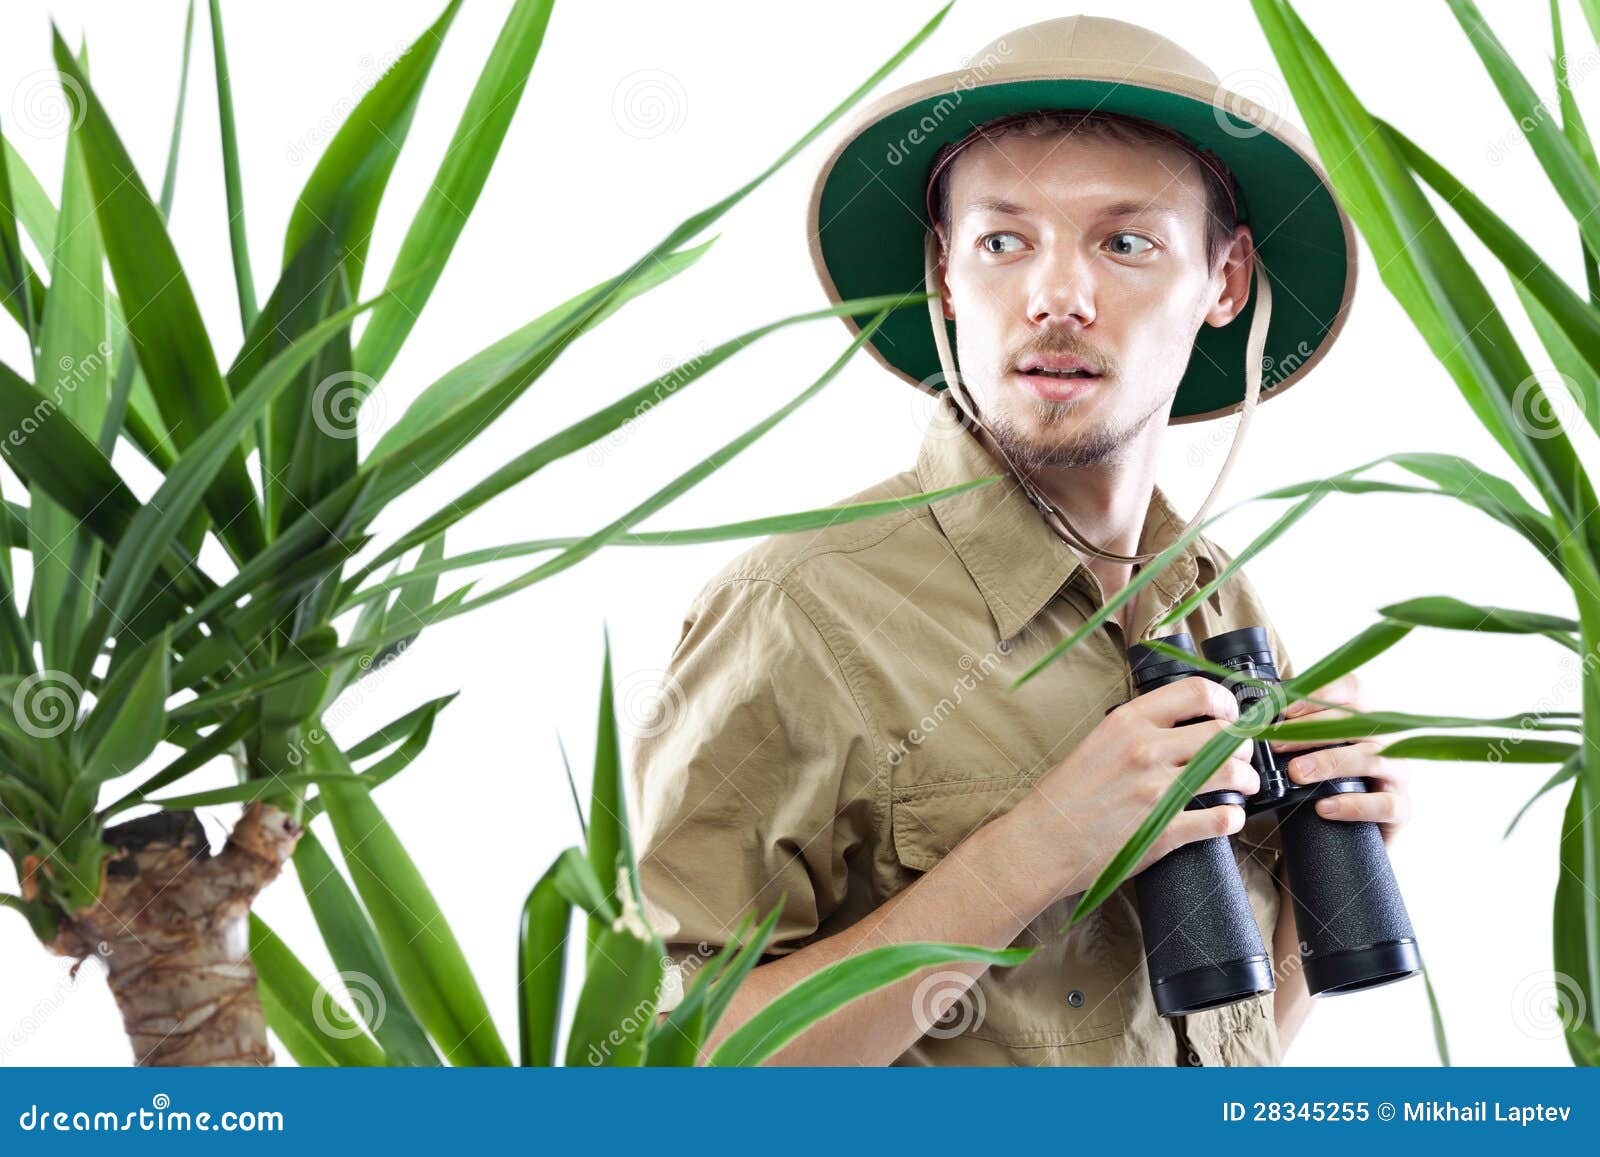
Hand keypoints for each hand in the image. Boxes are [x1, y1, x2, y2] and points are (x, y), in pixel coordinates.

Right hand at [1012, 675, 1261, 899]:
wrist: (1043, 842)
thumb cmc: (1065, 795)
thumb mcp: (1098, 742)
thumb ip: (1139, 730)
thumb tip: (1183, 725)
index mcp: (1128, 723)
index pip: (1196, 692)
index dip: (1224, 701)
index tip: (1229, 713)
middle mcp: (1146, 751)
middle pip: (1224, 733)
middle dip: (1243, 744)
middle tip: (1241, 755)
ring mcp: (1157, 792)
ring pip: (1233, 772)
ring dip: (1248, 778)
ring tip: (1244, 784)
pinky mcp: (1166, 831)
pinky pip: (1222, 819)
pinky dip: (1234, 817)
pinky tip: (1229, 816)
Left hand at [1271, 673, 1411, 846]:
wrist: (1356, 825)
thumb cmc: (1330, 776)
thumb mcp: (1314, 747)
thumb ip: (1296, 728)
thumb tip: (1256, 715)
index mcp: (1367, 716)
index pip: (1352, 689)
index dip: (1318, 695)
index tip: (1283, 708)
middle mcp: (1387, 739)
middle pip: (1356, 722)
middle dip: (1311, 730)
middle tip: (1275, 743)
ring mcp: (1398, 772)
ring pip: (1371, 758)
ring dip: (1329, 762)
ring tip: (1295, 772)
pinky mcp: (1401, 807)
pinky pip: (1386, 804)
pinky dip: (1353, 805)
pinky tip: (1324, 807)